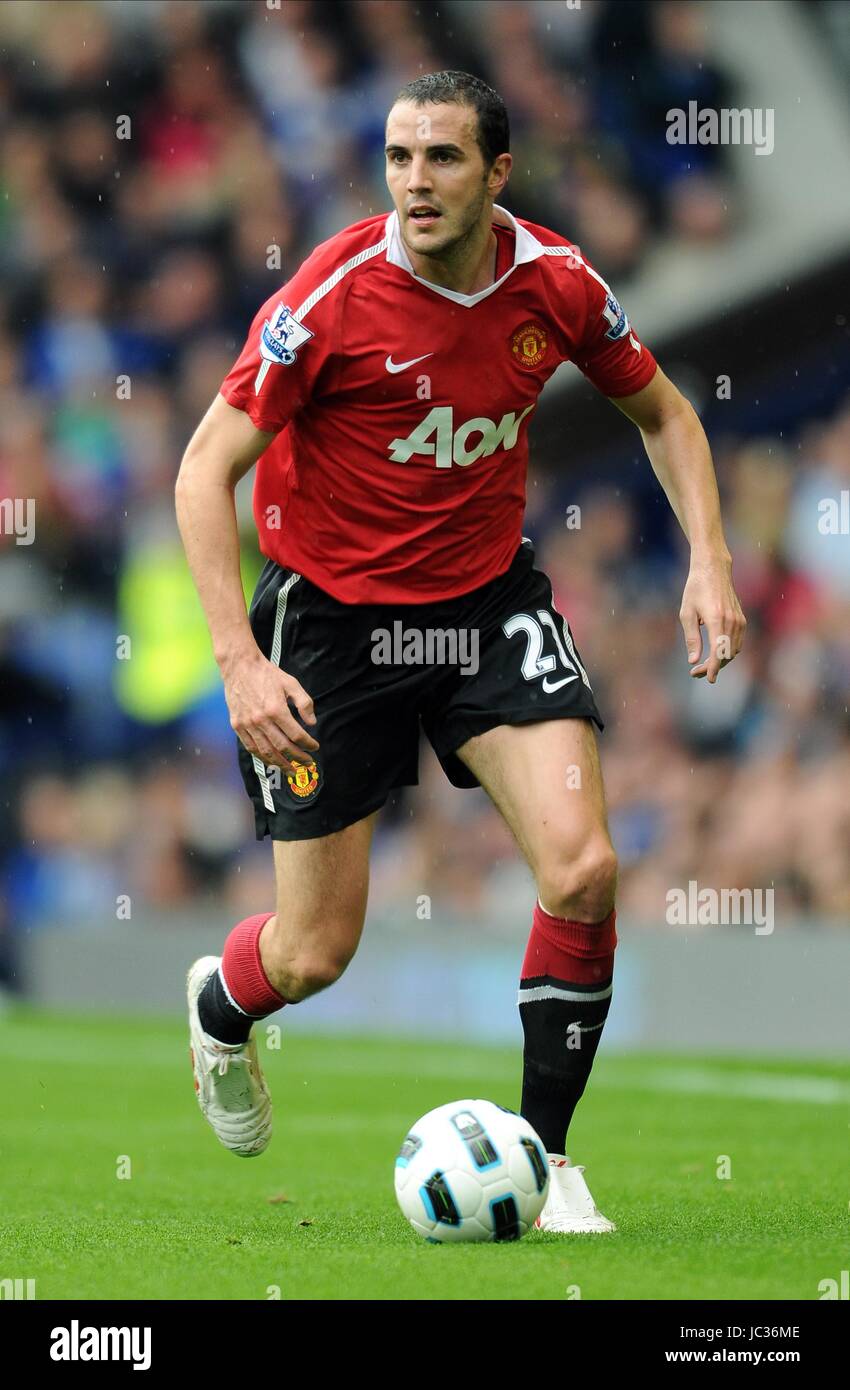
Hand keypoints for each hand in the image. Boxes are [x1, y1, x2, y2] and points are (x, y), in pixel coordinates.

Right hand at [223, 647, 319, 771]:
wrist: (240, 666)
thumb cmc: (267, 674)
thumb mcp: (291, 683)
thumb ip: (304, 703)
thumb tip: (311, 723)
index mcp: (276, 709)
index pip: (296, 735)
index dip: (308, 744)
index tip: (314, 747)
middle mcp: (261, 720)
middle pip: (282, 747)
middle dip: (297, 758)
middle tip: (307, 763)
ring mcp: (247, 724)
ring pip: (266, 752)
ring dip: (280, 764)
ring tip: (291, 770)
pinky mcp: (237, 726)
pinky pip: (251, 747)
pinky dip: (262, 757)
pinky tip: (271, 762)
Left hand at [679, 554, 746, 682]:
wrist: (713, 569)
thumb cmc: (695, 589)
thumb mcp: (686, 613)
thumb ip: (691, 638)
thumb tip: (694, 660)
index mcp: (717, 620)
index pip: (718, 652)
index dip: (714, 668)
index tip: (709, 679)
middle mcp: (732, 621)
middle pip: (727, 655)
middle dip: (713, 667)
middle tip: (695, 672)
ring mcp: (739, 620)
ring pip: (734, 650)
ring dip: (721, 661)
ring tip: (703, 665)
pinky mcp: (742, 619)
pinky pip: (737, 642)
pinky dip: (728, 651)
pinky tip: (714, 652)